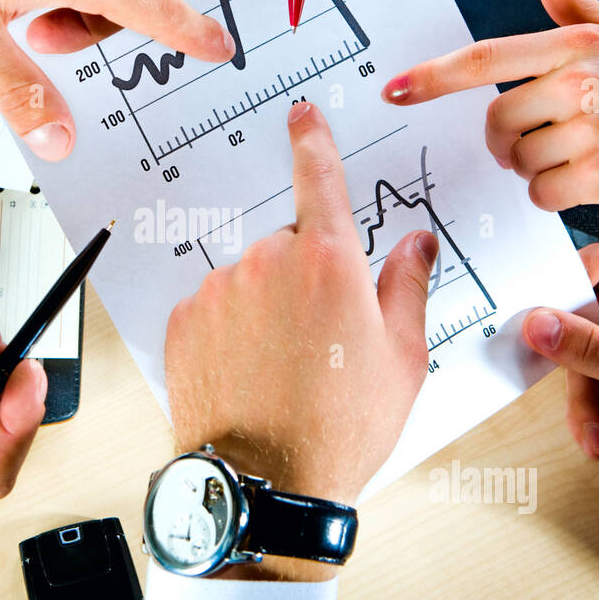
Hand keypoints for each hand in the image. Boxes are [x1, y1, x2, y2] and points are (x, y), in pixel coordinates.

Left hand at [164, 101, 437, 578]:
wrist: (264, 484)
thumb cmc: (339, 429)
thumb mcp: (401, 359)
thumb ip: (406, 286)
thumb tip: (414, 244)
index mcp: (328, 261)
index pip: (319, 176)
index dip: (312, 140)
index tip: (302, 115)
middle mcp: (267, 262)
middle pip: (289, 245)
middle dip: (305, 277)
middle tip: (322, 338)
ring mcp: (219, 290)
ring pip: (250, 278)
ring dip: (266, 305)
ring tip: (284, 367)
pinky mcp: (184, 320)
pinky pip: (215, 307)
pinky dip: (231, 329)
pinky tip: (251, 371)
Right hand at [520, 244, 598, 508]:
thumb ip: (593, 349)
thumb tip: (539, 323)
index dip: (566, 289)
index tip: (534, 319)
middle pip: (587, 310)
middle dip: (575, 358)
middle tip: (563, 382)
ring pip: (583, 347)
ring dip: (582, 393)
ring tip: (593, 429)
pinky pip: (590, 373)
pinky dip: (588, 405)